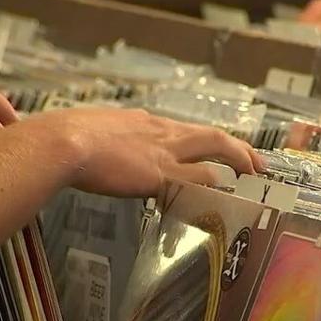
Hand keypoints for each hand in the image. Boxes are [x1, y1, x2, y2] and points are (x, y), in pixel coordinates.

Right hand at [13, 108, 264, 197]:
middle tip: (257, 163)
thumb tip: (103, 153)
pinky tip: (228, 198)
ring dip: (237, 164)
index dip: (206, 141)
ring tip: (253, 178)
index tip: (220, 148)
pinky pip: (198, 181)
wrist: (63, 142)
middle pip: (210, 136)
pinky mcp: (161, 174)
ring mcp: (163, 153)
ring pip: (214, 152)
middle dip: (237, 148)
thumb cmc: (65, 138)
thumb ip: (108, 143)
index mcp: (144, 123)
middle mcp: (160, 133)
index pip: (184, 131)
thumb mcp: (93, 133)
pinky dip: (216, 188)